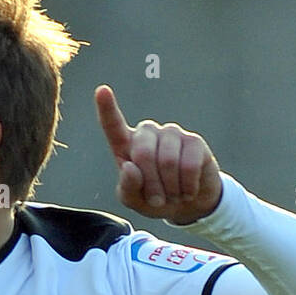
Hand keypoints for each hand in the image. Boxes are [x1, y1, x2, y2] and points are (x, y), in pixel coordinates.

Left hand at [95, 85, 222, 224]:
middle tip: (157, 201)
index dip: (107, 109)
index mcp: (127, 145)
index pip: (113, 126)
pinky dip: (187, 188)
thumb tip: (129, 167)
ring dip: (170, 190)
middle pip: (143, 154)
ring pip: (168, 162)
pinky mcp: (194, 141)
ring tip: (173, 196)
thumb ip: (127, 188)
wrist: (188, 203)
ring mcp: (171, 134)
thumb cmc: (156, 199)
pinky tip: (187, 191)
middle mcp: (148, 133)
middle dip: (151, 185)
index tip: (102, 91)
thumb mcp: (134, 201)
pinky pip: (189, 166)